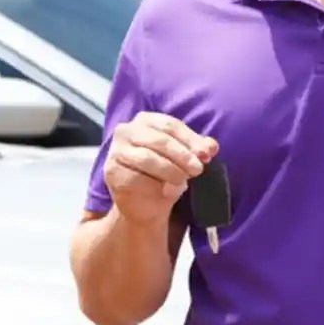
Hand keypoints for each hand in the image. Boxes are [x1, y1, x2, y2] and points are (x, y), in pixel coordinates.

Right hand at [103, 111, 218, 226]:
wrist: (145, 204)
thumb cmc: (165, 174)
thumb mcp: (184, 159)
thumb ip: (197, 149)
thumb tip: (211, 146)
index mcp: (145, 120)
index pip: (171, 126)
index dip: (190, 140)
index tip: (206, 155)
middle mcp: (126, 130)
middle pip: (160, 140)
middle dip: (182, 156)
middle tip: (197, 170)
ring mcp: (116, 151)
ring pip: (148, 158)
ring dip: (170, 171)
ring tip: (183, 181)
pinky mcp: (112, 172)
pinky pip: (136, 177)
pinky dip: (153, 185)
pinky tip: (164, 191)